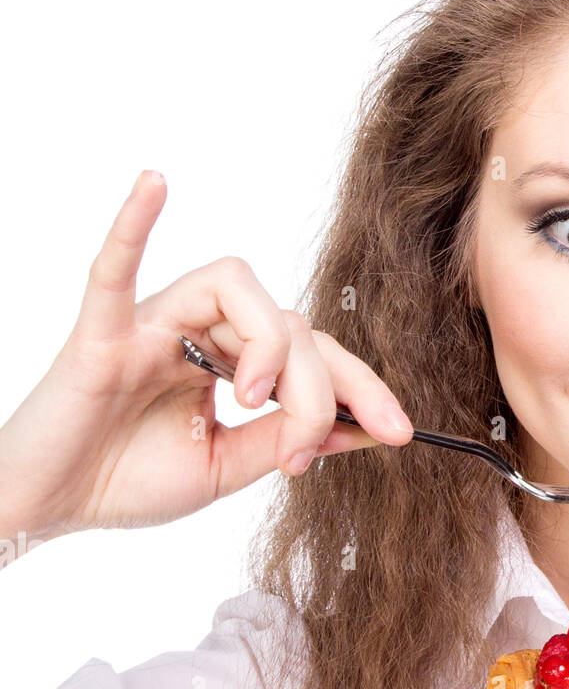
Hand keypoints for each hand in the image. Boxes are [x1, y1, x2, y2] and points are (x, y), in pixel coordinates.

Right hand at [0, 170, 413, 543]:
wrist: (47, 506)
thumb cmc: (124, 480)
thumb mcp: (230, 466)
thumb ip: (290, 438)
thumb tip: (365, 426)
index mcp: (232, 360)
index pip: (314, 351)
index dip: (362, 387)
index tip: (402, 432)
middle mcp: (200, 330)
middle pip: (290, 325)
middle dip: (321, 388)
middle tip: (310, 448)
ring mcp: (152, 323)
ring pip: (238, 292)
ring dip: (266, 346)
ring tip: (252, 402)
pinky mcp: (102, 330)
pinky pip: (116, 265)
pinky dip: (134, 222)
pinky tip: (154, 182)